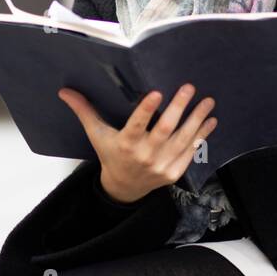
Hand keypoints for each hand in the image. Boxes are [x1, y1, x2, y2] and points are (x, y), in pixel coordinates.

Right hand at [56, 83, 217, 204]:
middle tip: (188, 87)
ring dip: (197, 119)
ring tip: (208, 101)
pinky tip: (211, 119)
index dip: (146, 110)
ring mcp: (161, 166)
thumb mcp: (97, 134)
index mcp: (125, 144)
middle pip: (164, 130)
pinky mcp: (174, 172)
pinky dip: (203, 135)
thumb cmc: (110, 154)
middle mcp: (144, 156)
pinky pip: (191, 151)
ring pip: (183, 139)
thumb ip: (84, 111)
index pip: (136, 126)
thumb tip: (65, 90)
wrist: (124, 188)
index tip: (156, 92)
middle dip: (178, 108)